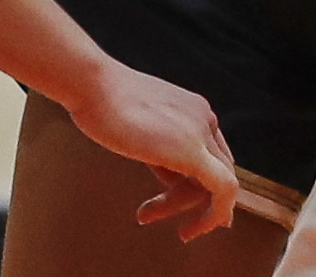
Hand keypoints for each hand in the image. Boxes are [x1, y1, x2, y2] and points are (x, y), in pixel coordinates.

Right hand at [61, 60, 236, 240]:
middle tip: (157, 216)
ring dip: (180, 207)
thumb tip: (173, 182)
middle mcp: (205, 118)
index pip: (211, 155)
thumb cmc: (104, 102)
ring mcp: (201, 132)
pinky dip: (214, 215)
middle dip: (188, 200)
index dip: (200, 185)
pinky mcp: (192, 151)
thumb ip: (163, 152)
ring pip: (214, 185)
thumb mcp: (142, 128)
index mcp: (195, 110)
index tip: (183, 205)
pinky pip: (223, 190)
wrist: (92, 85)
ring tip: (145, 215)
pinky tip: (191, 230)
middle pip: (214, 171)